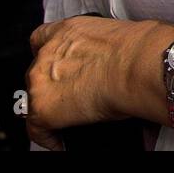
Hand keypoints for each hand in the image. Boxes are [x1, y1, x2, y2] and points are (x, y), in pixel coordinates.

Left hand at [26, 16, 165, 150]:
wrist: (138, 66)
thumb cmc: (137, 49)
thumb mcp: (113, 37)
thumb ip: (101, 48)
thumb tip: (113, 62)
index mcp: (66, 31)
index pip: (41, 39)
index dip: (47, 55)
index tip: (55, 65)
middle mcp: (48, 53)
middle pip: (37, 72)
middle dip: (51, 84)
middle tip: (73, 95)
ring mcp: (40, 81)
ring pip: (35, 99)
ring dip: (51, 108)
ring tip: (71, 119)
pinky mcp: (43, 109)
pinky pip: (36, 129)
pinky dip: (48, 137)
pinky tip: (61, 141)